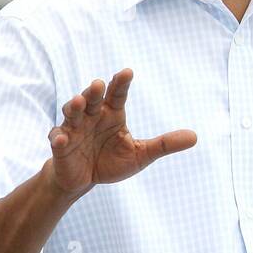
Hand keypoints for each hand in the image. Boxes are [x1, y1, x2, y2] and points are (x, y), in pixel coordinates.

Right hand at [47, 69, 195, 197]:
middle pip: (92, 100)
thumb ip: (164, 144)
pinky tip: (61, 138)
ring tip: (78, 102)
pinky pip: (58, 139)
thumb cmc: (111, 161)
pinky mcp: (61, 146)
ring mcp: (74, 130)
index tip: (127, 72)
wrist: (84, 179)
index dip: (121, 83)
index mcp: (112, 115)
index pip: (117, 95)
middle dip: (93, 92)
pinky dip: (58, 138)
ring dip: (74, 107)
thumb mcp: (141, 154)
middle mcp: (92, 117)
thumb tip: (195, 137)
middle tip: (97, 85)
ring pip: (72, 113)